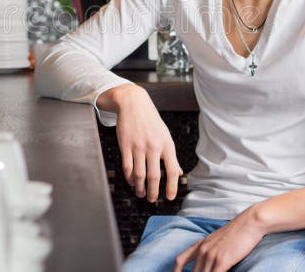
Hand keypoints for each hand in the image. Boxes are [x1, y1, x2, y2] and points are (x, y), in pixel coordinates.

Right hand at [97, 84, 182, 201]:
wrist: (134, 103)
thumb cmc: (151, 120)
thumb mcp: (165, 135)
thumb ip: (171, 155)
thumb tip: (179, 172)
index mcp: (167, 145)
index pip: (172, 170)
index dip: (172, 186)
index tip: (170, 197)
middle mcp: (154, 146)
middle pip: (154, 176)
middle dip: (153, 192)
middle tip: (152, 200)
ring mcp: (138, 146)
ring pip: (139, 174)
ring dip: (139, 187)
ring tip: (140, 193)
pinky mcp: (125, 145)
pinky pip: (127, 166)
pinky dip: (129, 177)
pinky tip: (131, 181)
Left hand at [173, 206, 265, 271]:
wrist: (249, 222)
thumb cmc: (237, 232)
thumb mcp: (217, 239)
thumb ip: (209, 250)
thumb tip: (208, 263)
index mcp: (200, 244)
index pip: (180, 260)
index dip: (176, 271)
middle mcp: (202, 250)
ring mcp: (211, 255)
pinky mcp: (221, 260)